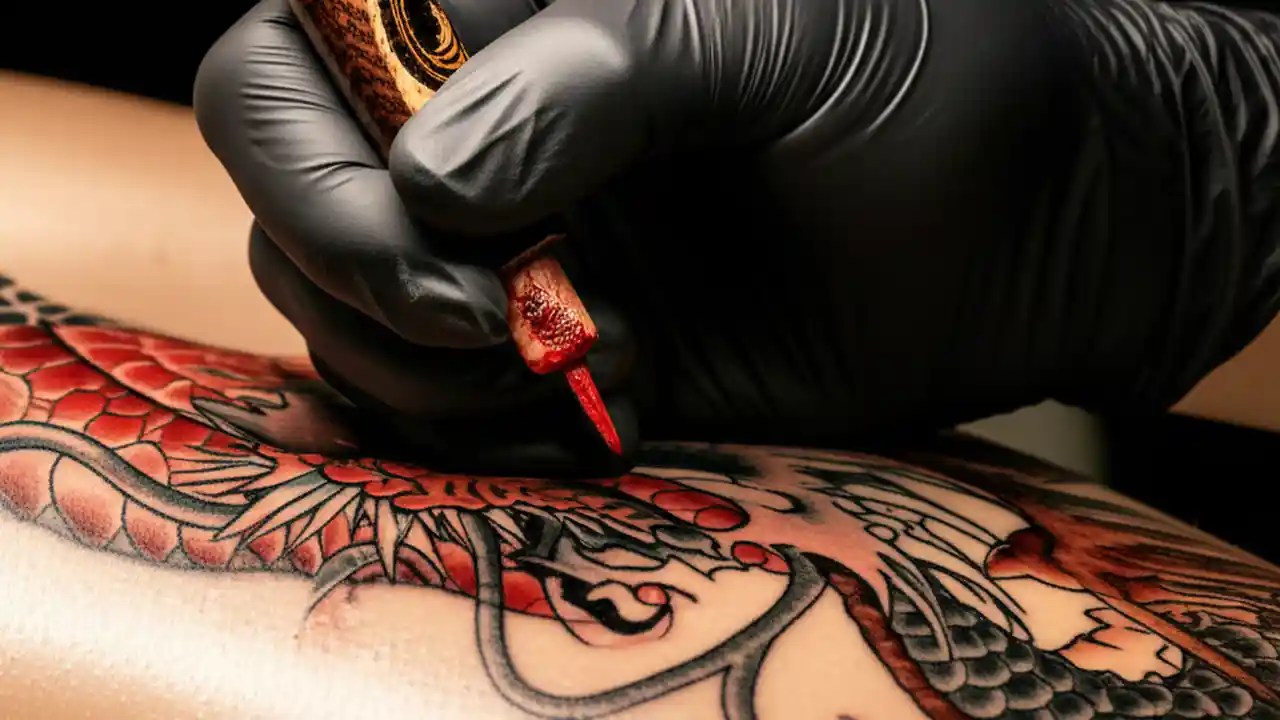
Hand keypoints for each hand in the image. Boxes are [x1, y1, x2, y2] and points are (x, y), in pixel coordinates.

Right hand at [194, 0, 1279, 473]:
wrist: (1031, 220)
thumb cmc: (924, 82)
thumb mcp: (767, 37)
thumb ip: (593, 77)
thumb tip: (431, 179)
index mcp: (497, 18)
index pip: (289, 67)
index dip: (313, 171)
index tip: (444, 256)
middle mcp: (478, 132)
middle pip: (297, 217)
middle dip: (377, 295)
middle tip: (515, 325)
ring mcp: (510, 250)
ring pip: (352, 329)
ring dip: (438, 375)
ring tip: (591, 351)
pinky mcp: (560, 354)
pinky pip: (441, 410)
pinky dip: (501, 426)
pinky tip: (623, 389)